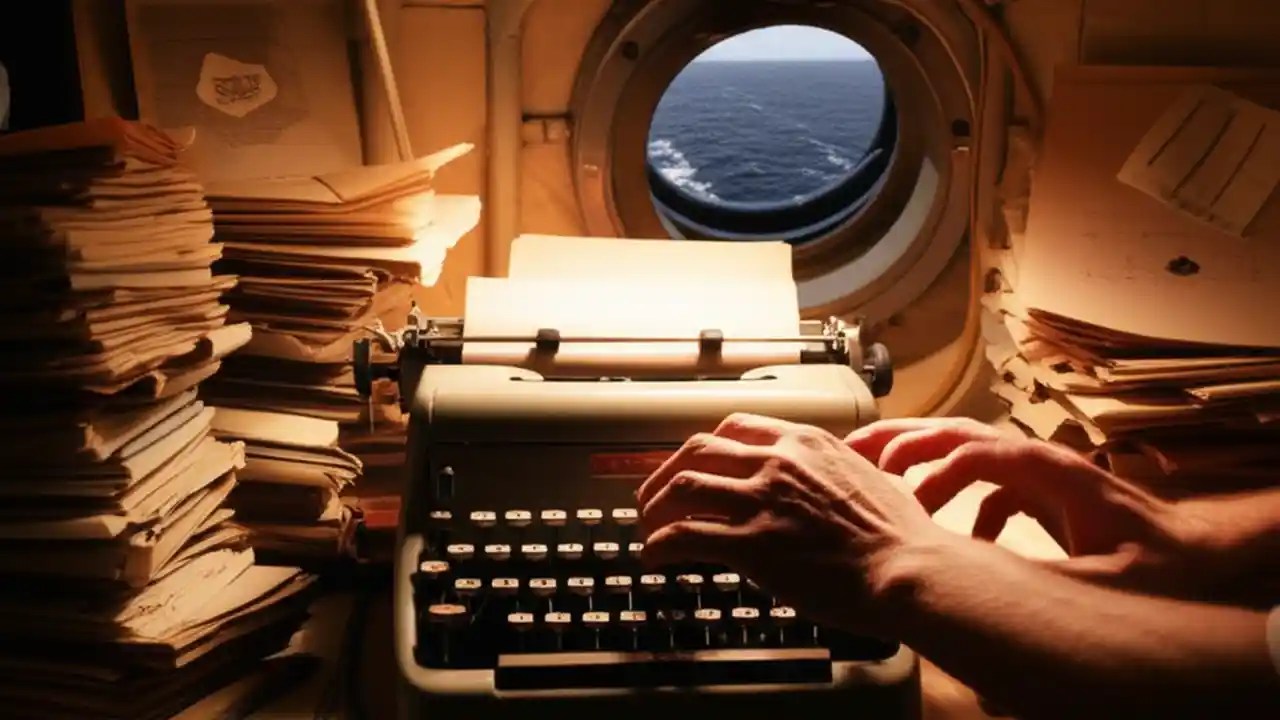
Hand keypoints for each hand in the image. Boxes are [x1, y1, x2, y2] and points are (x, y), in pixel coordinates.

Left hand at [636, 413, 952, 632]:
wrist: (907, 569)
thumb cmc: (901, 535)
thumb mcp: (871, 477)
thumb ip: (838, 471)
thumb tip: (833, 480)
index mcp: (804, 442)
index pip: (734, 427)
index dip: (703, 448)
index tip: (692, 465)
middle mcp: (777, 462)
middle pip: (696, 450)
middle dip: (666, 473)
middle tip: (655, 495)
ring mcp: (760, 500)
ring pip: (681, 487)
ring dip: (654, 506)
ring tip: (647, 527)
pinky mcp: (750, 543)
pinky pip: (684, 535)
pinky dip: (659, 544)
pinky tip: (655, 556)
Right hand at [846, 418, 1203, 598]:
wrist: (1198, 553)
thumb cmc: (1158, 563)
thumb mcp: (1096, 575)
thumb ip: (1038, 575)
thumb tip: (979, 585)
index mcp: (1047, 471)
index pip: (972, 452)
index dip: (928, 469)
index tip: (898, 496)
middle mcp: (1036, 461)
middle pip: (956, 432)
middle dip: (902, 438)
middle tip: (852, 450)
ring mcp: (1036, 473)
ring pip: (963, 451)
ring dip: (917, 458)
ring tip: (873, 473)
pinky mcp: (1039, 492)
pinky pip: (982, 483)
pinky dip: (953, 497)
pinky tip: (948, 534)